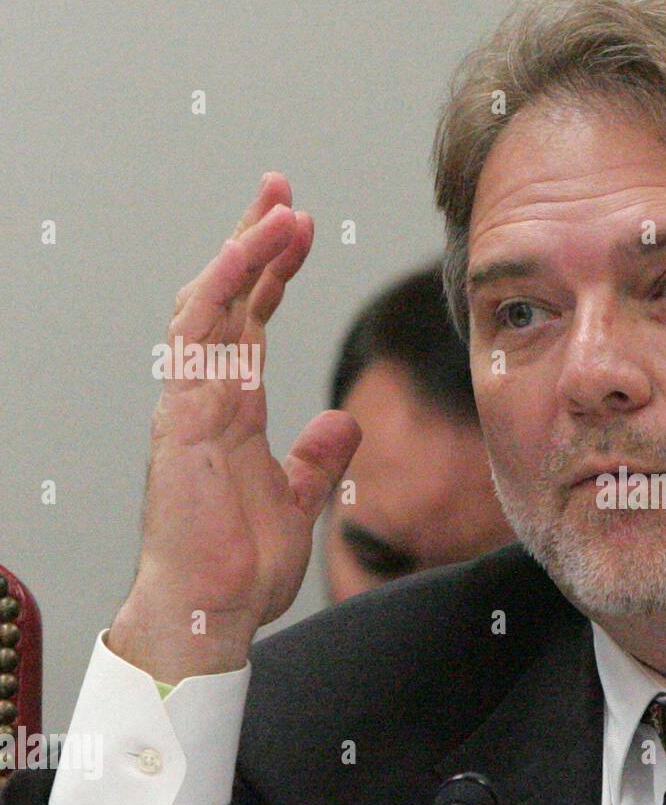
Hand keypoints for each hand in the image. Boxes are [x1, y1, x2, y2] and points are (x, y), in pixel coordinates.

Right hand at [109, 173, 360, 683]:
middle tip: (281, 191)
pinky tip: (250, 251)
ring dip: (244, 251)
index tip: (297, 230)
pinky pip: (199, 337)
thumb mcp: (299, 498)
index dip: (272, 273)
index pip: (250, 322)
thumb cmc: (240, 565)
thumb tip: (342, 421)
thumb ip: (318, 457)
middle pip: (228, 298)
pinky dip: (223, 287)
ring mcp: (192, 403)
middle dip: (254, 241)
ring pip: (210, 304)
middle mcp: (208, 396)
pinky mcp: (185, 419)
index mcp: (234, 409)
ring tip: (279, 205)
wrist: (212, 613)